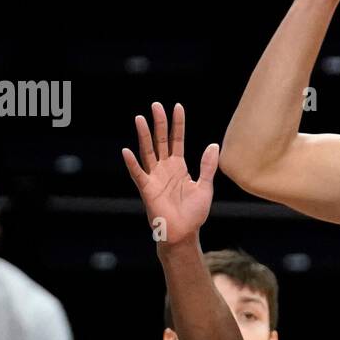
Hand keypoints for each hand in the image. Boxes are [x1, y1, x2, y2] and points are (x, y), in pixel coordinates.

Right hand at [122, 102, 217, 245]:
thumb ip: (207, 166)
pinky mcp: (147, 190)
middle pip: (161, 141)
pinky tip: (127, 151)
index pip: (177, 140)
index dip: (177, 124)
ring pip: (148, 152)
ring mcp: (155, 178)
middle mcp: (165, 169)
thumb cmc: (193, 214)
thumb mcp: (205, 186)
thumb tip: (213, 145)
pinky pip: (138, 174)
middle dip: (159, 123)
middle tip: (156, 105)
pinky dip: (132, 163)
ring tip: (140, 119)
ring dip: (143, 136)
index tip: (177, 107)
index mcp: (178, 167)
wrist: (185, 234)